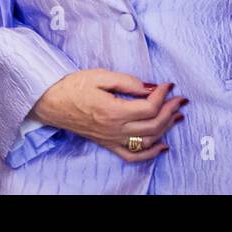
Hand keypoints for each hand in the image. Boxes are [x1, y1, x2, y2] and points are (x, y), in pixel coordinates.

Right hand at [29, 70, 187, 162]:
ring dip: (166, 128)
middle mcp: (114, 129)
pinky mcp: (107, 144)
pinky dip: (150, 154)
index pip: (148, 107)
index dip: (162, 96)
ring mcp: (111, 139)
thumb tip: (149, 87)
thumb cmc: (72, 87)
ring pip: (147, 141)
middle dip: (170, 110)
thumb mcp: (99, 76)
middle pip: (153, 125)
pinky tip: (162, 145)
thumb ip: (126, 82)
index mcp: (113, 110)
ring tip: (177, 115)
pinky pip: (133, 155)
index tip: (168, 84)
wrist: (51, 103)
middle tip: (180, 98)